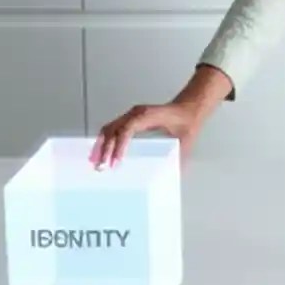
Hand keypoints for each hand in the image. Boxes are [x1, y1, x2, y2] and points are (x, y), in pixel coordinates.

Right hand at [89, 102, 203, 169]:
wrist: (189, 107)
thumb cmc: (186, 120)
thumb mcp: (185, 140)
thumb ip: (180, 158)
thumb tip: (173, 178)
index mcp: (148, 116)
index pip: (127, 129)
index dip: (119, 146)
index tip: (115, 163)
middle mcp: (136, 113)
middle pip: (113, 129)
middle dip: (105, 149)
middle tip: (100, 167)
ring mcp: (132, 115)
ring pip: (109, 128)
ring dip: (101, 145)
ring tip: (95, 162)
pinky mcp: (130, 118)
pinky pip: (113, 128)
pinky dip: (105, 140)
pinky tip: (100, 152)